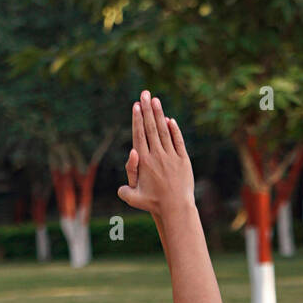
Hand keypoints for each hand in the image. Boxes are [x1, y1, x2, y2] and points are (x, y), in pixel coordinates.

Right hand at [117, 91, 193, 217]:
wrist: (176, 209)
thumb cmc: (153, 204)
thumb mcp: (134, 199)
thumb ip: (124, 191)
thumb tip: (118, 183)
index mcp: (144, 162)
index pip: (139, 135)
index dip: (137, 119)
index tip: (136, 106)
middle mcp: (157, 156)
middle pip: (151, 128)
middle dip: (147, 109)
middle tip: (145, 94)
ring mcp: (171, 157)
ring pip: (164, 131)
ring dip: (159, 114)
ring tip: (155, 100)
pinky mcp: (183, 160)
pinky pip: (178, 141)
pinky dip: (174, 130)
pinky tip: (170, 120)